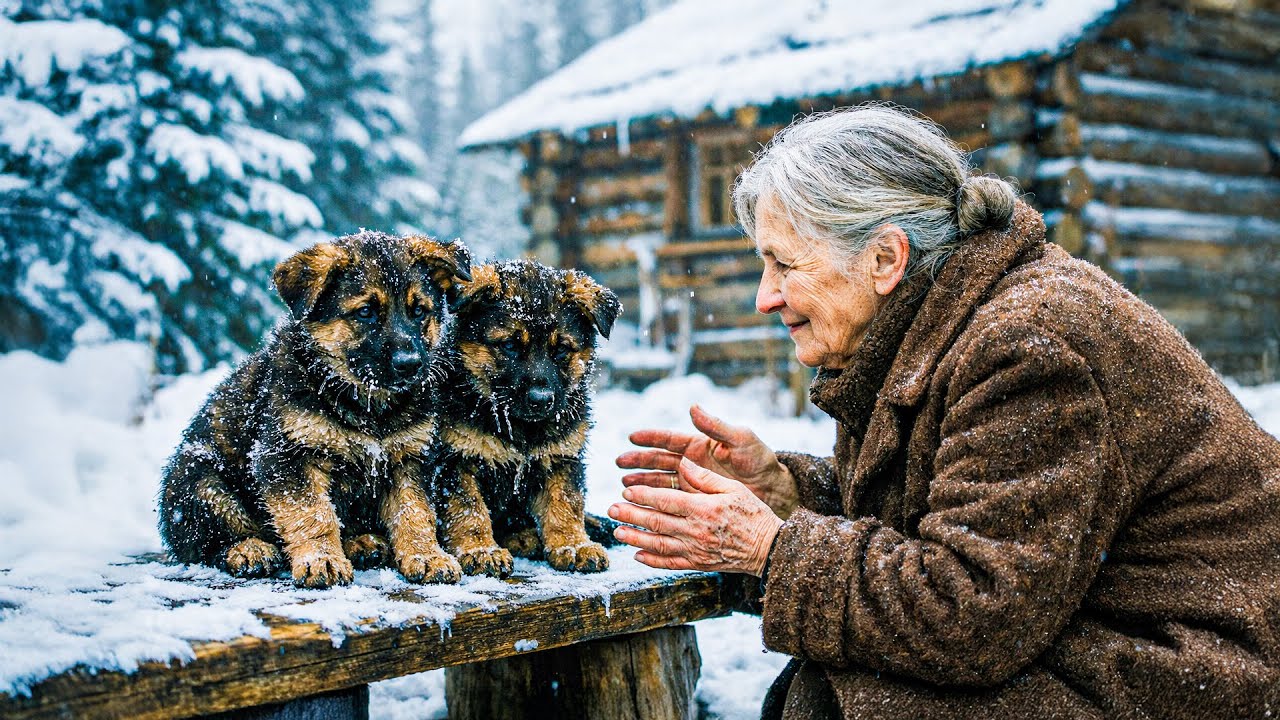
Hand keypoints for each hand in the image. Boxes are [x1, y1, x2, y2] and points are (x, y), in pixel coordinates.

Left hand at [609, 458, 782, 575]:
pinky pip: (670, 563)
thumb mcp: (733, 488)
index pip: (665, 501)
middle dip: (630, 515)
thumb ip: (705, 477)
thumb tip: (683, 463)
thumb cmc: (753, 513)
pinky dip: (652, 560)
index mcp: (703, 508)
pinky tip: (637, 554)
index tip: (626, 491)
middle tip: (611, 509)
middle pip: (656, 522)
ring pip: (658, 544)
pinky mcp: (698, 564)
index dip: (643, 496)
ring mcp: (695, 550)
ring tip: (617, 531)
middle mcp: (695, 530)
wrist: (768, 548)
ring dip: (635, 537)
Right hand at [616, 404, 798, 517]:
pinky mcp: (694, 501)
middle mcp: (691, 463)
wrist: (773, 490)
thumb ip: (716, 426)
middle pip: (659, 460)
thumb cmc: (759, 461)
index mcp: (699, 444)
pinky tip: (642, 505)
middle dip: (638, 461)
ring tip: (625, 484)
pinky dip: (655, 502)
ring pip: (660, 481)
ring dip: (642, 482)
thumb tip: (693, 408)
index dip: (650, 437)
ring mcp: (691, 482)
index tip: (632, 436)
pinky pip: (670, 501)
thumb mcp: (740, 439)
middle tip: (620, 463)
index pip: (669, 439)